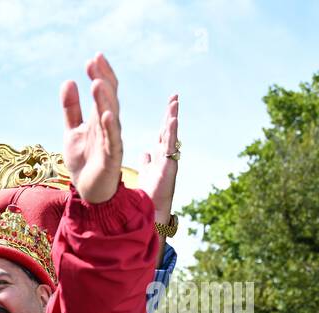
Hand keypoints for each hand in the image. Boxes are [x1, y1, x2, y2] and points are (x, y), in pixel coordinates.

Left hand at [60, 54, 123, 204]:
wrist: (86, 191)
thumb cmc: (83, 161)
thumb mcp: (71, 131)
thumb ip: (71, 109)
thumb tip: (68, 81)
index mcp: (100, 118)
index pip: (104, 91)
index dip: (100, 73)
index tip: (93, 57)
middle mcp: (109, 126)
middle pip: (109, 98)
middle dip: (103, 79)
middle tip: (95, 61)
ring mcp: (112, 141)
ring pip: (112, 116)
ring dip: (105, 99)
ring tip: (97, 82)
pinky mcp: (111, 157)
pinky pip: (113, 140)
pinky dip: (110, 127)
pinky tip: (106, 114)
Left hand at [136, 94, 179, 223]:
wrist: (152, 210)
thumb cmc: (150, 194)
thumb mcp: (146, 173)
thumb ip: (146, 163)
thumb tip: (144, 153)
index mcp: (159, 155)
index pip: (162, 133)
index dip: (165, 119)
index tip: (170, 103)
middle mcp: (165, 155)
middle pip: (168, 130)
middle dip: (171, 113)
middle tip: (174, 97)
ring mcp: (168, 160)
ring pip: (171, 136)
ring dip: (172, 118)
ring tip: (174, 103)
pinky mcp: (168, 166)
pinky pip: (170, 146)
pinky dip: (172, 133)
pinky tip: (173, 120)